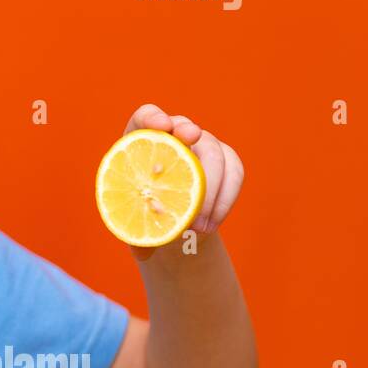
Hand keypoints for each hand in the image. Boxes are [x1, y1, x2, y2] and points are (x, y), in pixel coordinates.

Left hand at [122, 104, 244, 261]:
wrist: (172, 220)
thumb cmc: (143, 215)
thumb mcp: (132, 222)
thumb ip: (133, 231)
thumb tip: (142, 250)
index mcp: (140, 141)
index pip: (145, 118)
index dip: (152, 117)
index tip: (161, 126)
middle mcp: (173, 135)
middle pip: (184, 128)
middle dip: (191, 144)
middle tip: (192, 170)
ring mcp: (202, 144)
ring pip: (214, 151)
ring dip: (210, 188)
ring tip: (199, 226)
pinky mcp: (226, 159)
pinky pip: (235, 170)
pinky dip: (226, 198)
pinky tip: (213, 222)